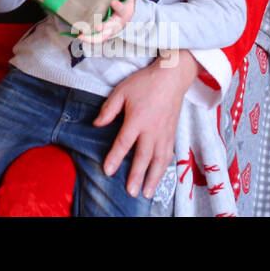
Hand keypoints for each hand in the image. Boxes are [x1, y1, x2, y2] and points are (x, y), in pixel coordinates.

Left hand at [74, 0, 135, 43]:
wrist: (127, 10)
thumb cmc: (125, 0)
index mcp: (125, 12)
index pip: (122, 10)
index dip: (118, 6)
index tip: (113, 2)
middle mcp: (117, 23)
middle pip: (111, 29)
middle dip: (102, 28)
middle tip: (96, 27)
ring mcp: (110, 29)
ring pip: (102, 37)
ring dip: (91, 38)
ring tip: (81, 35)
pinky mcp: (102, 31)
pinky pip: (96, 37)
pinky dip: (88, 38)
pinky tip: (79, 35)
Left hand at [94, 50, 197, 199]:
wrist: (171, 77)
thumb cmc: (144, 83)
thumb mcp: (121, 91)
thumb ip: (108, 110)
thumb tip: (96, 125)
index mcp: (137, 119)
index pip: (124, 143)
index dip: (115, 158)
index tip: (108, 170)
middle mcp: (152, 130)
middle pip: (143, 157)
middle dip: (137, 176)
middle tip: (131, 192)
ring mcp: (164, 133)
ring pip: (159, 160)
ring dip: (153, 178)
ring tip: (147, 193)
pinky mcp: (172, 134)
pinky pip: (168, 155)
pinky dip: (164, 168)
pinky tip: (159, 176)